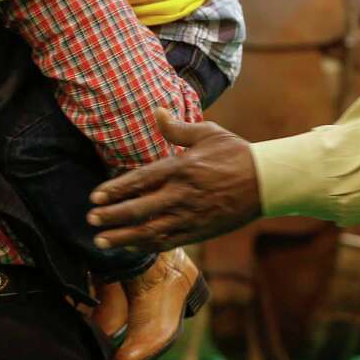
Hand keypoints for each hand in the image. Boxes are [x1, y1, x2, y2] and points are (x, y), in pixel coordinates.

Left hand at [85, 110, 261, 250]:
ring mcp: (191, 216)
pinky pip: (169, 242)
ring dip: (123, 237)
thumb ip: (177, 127)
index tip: (95, 197)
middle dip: (112, 216)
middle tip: (91, 219)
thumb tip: (156, 111)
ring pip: (150, 231)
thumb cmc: (236, 154)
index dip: (115, 190)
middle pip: (139, 209)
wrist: (267, 182)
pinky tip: (130, 248)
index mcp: (181, 168)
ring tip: (101, 241)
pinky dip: (147, 246)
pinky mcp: (200, 231)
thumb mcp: (208, 133)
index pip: (140, 181)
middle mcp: (182, 194)